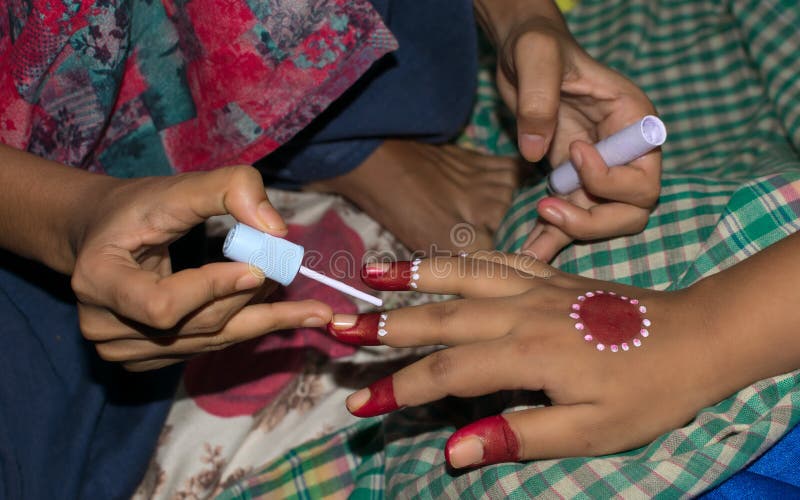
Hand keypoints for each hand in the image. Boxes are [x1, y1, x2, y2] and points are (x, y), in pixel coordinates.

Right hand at [70, 166, 331, 370]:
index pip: (163, 304)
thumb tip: (276, 230)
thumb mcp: (176, 187)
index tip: (259, 268)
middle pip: (196, 325)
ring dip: (258, 317)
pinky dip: (243, 327)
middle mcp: (102, 325)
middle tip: (290, 274)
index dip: (214, 289)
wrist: (100, 234)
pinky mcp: (143, 360)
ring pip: (209, 341)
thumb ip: (229, 189)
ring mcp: (120, 350)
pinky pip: (206, 348)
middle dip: (249, 298)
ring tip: (295, 294)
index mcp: (98, 280)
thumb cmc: (136, 209)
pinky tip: (271, 309)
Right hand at [326, 253, 748, 468]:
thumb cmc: (646, 390)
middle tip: (337, 327)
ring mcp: (534, 286)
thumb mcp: (590, 432)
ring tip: (371, 272)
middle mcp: (520, 312)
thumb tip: (454, 450)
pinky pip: (496, 259)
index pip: (447, 372)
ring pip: (462, 275)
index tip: (360, 402)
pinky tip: (438, 260)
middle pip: (441, 317)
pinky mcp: (549, 274)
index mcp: (527, 353)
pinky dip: (460, 258)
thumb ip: (519, 436)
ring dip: (413, 274)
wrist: (694, 336)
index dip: (400, 388)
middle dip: (386, 326)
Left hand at [478, 1, 661, 259]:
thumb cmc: (537, 46)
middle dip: (594, 219)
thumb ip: (539, 98)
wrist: (520, 56)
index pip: (645, 171)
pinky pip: (569, 219)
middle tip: (548, 209)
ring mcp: (598, 171)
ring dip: (570, 236)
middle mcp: (623, 151)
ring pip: (604, 222)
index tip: (573, 152)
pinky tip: (527, 254)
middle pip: (633, 208)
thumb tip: (536, 151)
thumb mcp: (536, 56)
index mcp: (633, 119)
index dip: (612, 178)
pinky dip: (550, 239)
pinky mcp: (570, 182)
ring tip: (530, 245)